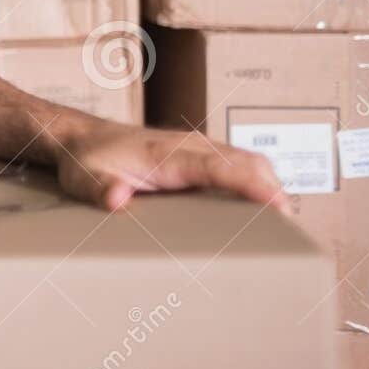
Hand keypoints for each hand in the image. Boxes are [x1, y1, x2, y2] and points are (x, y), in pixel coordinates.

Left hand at [50, 116, 290, 214]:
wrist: (80, 136)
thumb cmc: (85, 161)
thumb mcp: (82, 180)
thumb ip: (99, 190)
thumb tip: (118, 198)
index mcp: (167, 155)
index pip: (219, 167)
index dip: (251, 185)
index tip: (278, 205)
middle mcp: (188, 145)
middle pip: (246, 162)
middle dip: (273, 191)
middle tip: (289, 233)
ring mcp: (196, 146)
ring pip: (247, 160)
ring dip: (269, 185)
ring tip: (281, 225)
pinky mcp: (197, 152)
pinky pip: (237, 162)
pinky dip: (256, 180)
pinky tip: (261, 205)